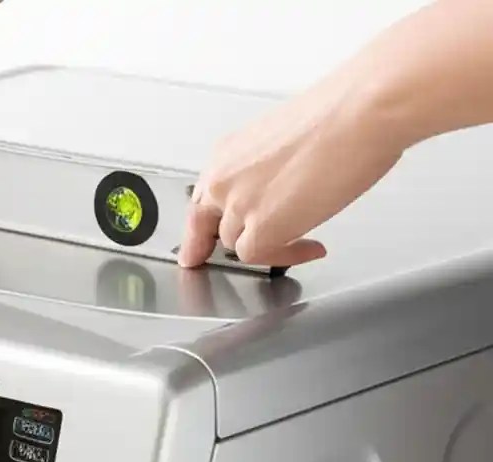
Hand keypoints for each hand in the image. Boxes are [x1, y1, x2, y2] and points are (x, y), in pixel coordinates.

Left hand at [178, 83, 407, 268]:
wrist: (360, 111)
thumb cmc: (340, 116)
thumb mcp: (282, 142)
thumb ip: (265, 172)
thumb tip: (275, 191)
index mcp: (227, 154)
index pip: (203, 201)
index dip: (198, 232)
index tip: (194, 251)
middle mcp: (224, 178)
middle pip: (211, 227)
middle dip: (229, 244)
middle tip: (247, 254)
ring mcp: (238, 204)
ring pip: (236, 243)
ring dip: (270, 245)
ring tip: (305, 236)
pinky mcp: (261, 227)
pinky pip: (258, 256)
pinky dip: (284, 257)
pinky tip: (310, 246)